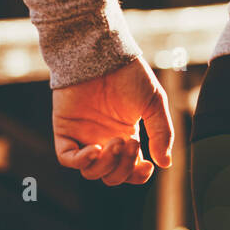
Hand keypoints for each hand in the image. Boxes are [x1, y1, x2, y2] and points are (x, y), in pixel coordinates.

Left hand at [52, 57, 173, 185]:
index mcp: (125, 135)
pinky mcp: (65, 130)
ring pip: (91, 172)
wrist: (102, 54)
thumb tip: (164, 164)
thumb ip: (161, 134)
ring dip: (106, 164)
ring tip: (116, 141)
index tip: (148, 165)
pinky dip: (82, 161)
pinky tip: (95, 149)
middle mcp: (104, 140)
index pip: (130, 170)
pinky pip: (68, 158)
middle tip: (131, 141)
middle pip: (111, 175)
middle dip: (124, 167)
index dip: (139, 175)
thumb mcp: (154, 104)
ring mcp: (83, 136)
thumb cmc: (129, 74)